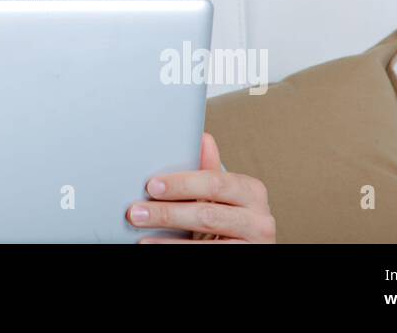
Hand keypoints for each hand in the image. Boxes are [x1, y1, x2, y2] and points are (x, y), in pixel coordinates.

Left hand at [126, 132, 275, 242]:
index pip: (214, 183)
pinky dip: (178, 251)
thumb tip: (203, 138)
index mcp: (252, 192)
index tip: (152, 186)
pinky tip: (159, 248)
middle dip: (168, 213)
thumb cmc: (229, 217)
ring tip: (143, 238)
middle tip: (137, 212)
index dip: (181, 184)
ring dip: (168, 240)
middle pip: (207, 214)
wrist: (244, 246)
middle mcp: (259, 220)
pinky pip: (208, 255)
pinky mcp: (246, 258)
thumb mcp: (221, 193)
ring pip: (206, 241)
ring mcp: (254, 244)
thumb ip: (209, 170)